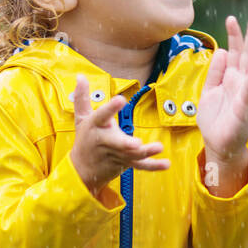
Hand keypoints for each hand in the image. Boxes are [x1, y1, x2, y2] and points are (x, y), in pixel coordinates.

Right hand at [69, 74, 169, 194]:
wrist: (80, 171)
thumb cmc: (84, 140)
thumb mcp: (81, 118)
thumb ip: (82, 97)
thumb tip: (81, 76)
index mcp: (95, 126)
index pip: (102, 115)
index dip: (111, 108)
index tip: (121, 99)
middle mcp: (105, 141)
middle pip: (116, 142)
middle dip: (125, 144)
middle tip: (136, 144)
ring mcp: (116, 154)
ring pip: (131, 154)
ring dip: (146, 152)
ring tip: (159, 147)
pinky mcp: (125, 163)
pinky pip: (140, 166)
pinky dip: (154, 166)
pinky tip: (166, 164)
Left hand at [196, 15, 247, 193]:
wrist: (217, 144)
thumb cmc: (214, 119)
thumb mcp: (208, 90)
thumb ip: (214, 72)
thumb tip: (220, 50)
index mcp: (230, 77)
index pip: (233, 52)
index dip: (233, 36)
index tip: (231, 19)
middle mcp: (240, 82)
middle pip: (246, 56)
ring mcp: (244, 93)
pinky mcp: (244, 107)